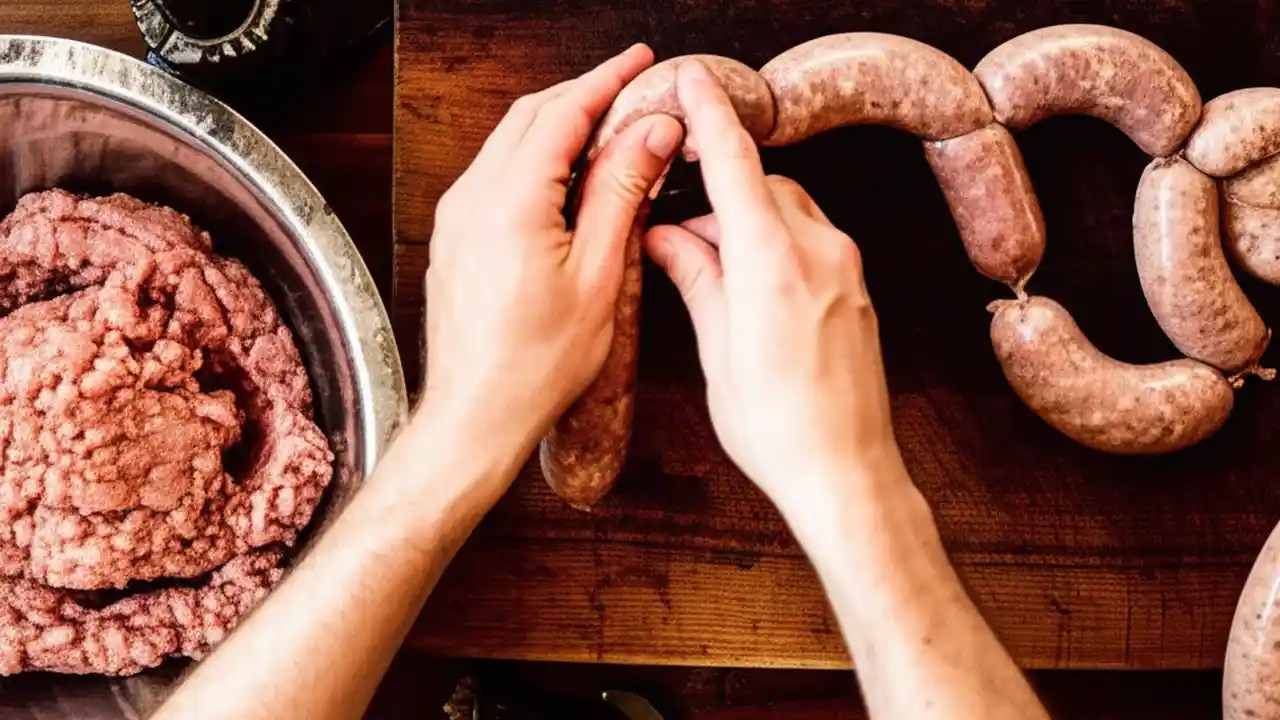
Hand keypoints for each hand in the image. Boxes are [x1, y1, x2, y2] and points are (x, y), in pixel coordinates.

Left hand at [423, 45, 683, 464]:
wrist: (476, 414)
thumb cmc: (535, 364)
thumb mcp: (598, 275)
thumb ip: (620, 193)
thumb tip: (649, 132)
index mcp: (510, 202)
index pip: (562, 113)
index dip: (607, 80)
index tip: (640, 61)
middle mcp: (471, 199)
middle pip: (529, 117)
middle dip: (583, 95)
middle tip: (632, 90)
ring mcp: (457, 217)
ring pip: (509, 143)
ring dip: (558, 126)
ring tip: (610, 131)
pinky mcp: (455, 237)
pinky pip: (495, 175)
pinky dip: (535, 159)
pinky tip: (569, 178)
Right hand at [645, 61, 904, 515]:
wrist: (848, 474)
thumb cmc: (776, 428)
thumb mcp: (717, 353)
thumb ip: (696, 280)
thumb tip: (664, 236)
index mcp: (772, 264)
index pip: (737, 165)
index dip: (710, 115)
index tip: (690, 78)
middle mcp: (819, 252)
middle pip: (762, 186)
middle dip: (717, 196)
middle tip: (674, 235)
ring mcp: (847, 268)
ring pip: (788, 210)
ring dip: (746, 222)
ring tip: (708, 271)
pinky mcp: (859, 288)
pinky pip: (811, 239)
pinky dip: (774, 243)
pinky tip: (748, 287)